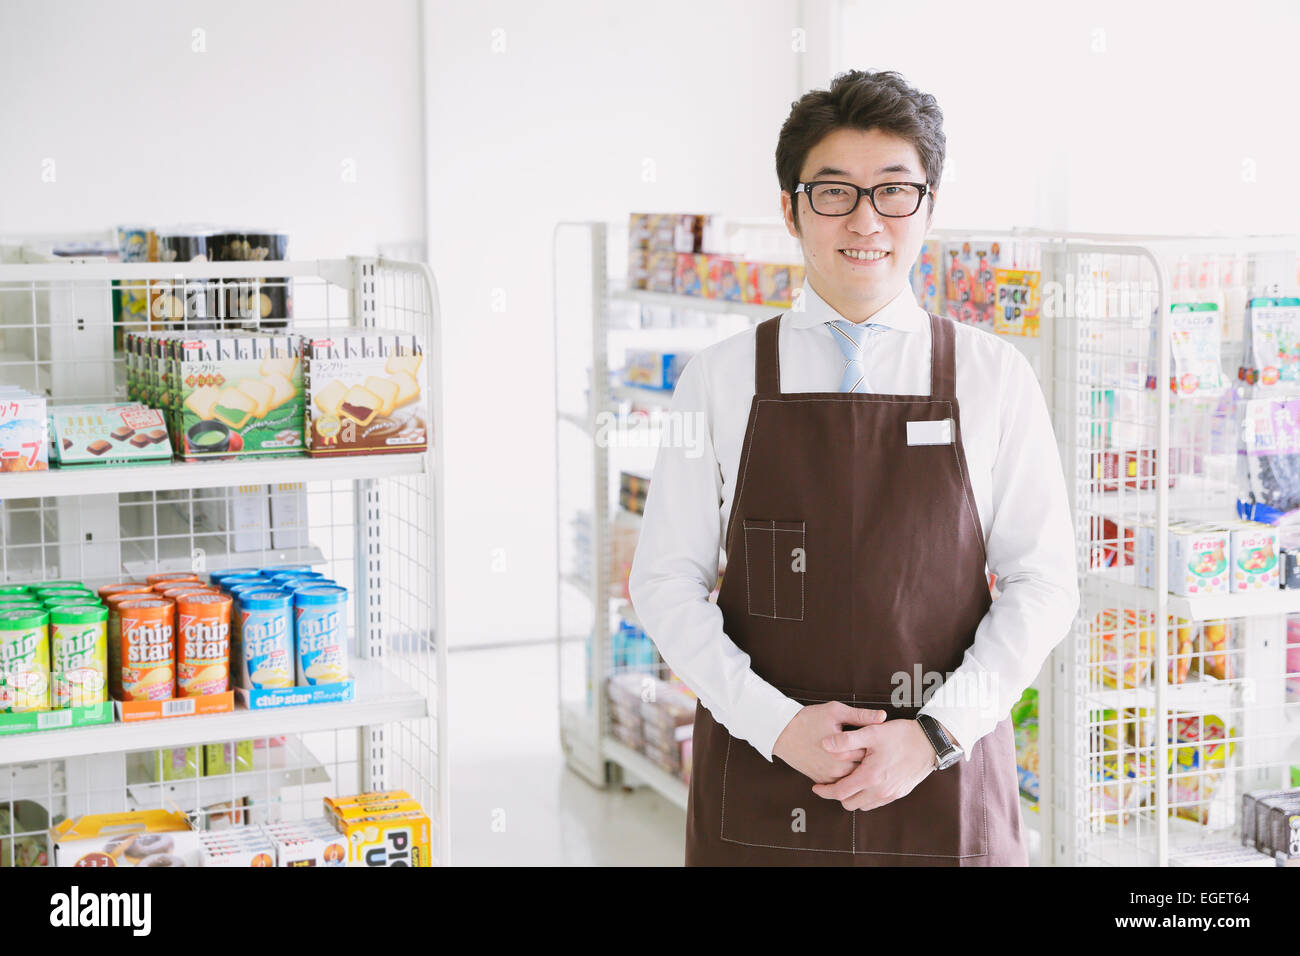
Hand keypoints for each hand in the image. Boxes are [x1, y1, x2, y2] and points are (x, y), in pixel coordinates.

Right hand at [772, 702, 886, 784]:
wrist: (781, 732)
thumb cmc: (808, 719)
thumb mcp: (836, 712)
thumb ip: (861, 716)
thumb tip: (883, 716)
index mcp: (844, 752)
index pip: (870, 754)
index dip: (876, 747)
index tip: (879, 741)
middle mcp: (837, 769)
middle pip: (863, 769)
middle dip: (868, 760)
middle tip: (875, 751)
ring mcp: (828, 777)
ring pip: (852, 777)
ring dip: (857, 768)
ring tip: (861, 756)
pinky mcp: (820, 780)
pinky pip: (840, 782)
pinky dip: (846, 775)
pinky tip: (848, 763)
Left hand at [810, 717, 935, 810]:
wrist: (930, 742)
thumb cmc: (900, 735)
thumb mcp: (872, 732)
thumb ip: (846, 740)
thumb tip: (824, 744)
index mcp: (871, 777)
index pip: (840, 792)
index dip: (824, 791)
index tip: (816, 786)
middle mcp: (880, 790)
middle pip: (849, 803)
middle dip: (837, 795)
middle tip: (830, 782)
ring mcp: (891, 794)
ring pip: (863, 805)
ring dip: (852, 796)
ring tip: (847, 780)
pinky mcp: (899, 794)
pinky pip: (876, 802)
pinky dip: (866, 796)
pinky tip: (864, 782)